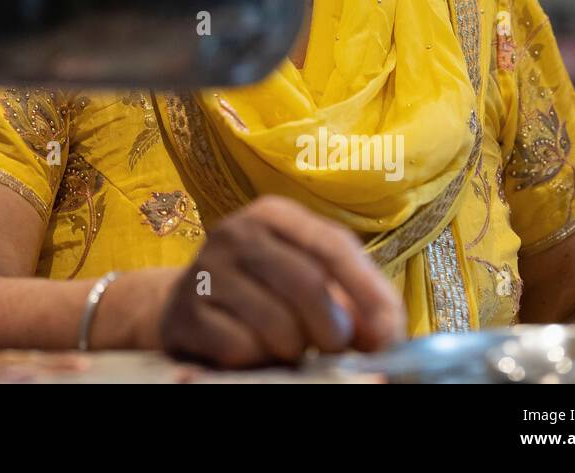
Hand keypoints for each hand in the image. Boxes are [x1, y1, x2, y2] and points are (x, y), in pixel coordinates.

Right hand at [155, 196, 404, 367]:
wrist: (187, 304)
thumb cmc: (264, 290)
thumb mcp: (309, 276)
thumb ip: (355, 298)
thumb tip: (386, 335)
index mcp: (274, 214)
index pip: (334, 245)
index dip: (369, 292)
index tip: (388, 334)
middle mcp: (236, 231)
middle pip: (308, 284)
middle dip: (333, 329)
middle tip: (332, 346)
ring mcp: (205, 271)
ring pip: (277, 324)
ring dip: (294, 348)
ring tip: (287, 344)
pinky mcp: (186, 314)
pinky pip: (241, 348)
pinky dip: (257, 359)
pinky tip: (251, 348)